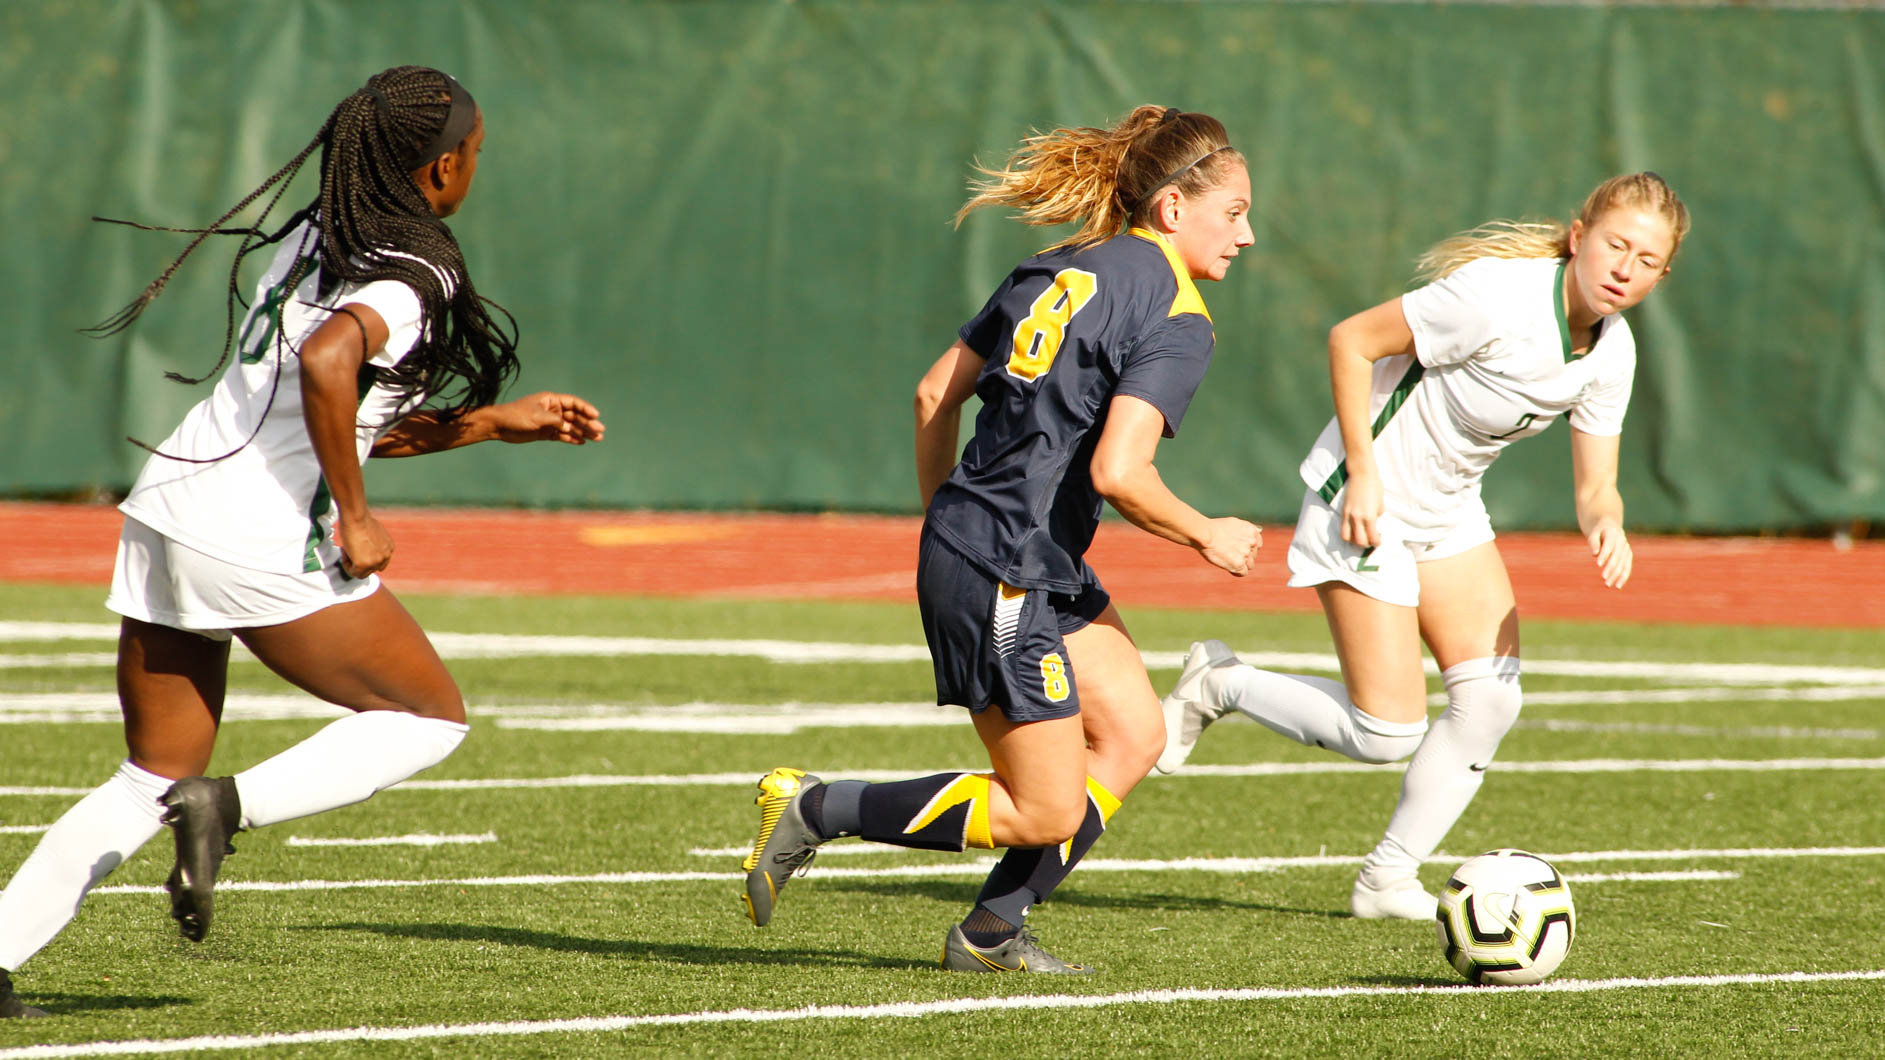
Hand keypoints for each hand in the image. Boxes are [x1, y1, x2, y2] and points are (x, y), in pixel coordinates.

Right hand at [334, 510, 393, 577]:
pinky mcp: (364, 565)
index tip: (357, 549)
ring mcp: (375, 562)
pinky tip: (345, 552)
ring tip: (347, 550)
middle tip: (350, 550)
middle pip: (371, 569)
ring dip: (352, 564)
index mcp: (389, 548)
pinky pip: (354, 573)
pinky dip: (347, 565)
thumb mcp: (374, 533)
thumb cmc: (361, 520)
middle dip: (359, 561)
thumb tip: (366, 548)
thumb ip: (374, 544)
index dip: (366, 556)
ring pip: (362, 573)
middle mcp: (385, 556)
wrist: (356, 517)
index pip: (378, 561)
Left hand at [490, 392, 605, 444]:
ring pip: (571, 427)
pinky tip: (581, 442)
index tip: (596, 415)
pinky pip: (562, 435)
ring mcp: (550, 422)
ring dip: (583, 432)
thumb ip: (556, 421)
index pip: (573, 403)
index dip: (586, 409)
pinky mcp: (545, 433)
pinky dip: (572, 438)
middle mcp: (552, 410)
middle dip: (588, 423)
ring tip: (597, 439)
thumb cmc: (517, 416)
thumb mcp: (537, 416)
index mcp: (551, 400)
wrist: (499, 426)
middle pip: (575, 416)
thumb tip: (571, 428)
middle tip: (600, 431)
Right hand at [1199, 517, 1261, 576]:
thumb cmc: (1215, 527)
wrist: (1205, 534)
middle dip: (1244, 556)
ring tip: (1228, 559)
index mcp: (1252, 532)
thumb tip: (1260, 530)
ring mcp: (1246, 554)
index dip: (1248, 547)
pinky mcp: (1239, 565)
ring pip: (1250, 565)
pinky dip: (1236, 572)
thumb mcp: (1235, 523)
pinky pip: (1243, 573)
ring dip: (1241, 564)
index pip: (1257, 545)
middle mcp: (1252, 543)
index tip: (1237, 547)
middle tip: (1229, 552)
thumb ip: (1248, 528)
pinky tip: (1228, 566)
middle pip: (1253, 555)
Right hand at [1339, 473, 1383, 548]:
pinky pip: (1343, 528)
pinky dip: (1348, 533)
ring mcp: (1349, 515)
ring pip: (1347, 537)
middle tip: (1370, 541)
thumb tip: (1375, 520)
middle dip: (1366, 544)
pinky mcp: (1343, 511)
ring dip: (1354, 541)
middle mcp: (1358, 518)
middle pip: (1359, 541)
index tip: (1378, 541)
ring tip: (1359, 537)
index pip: (1372, 538)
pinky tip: (1353, 530)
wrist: (1362, 474)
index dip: (1376, 543)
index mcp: (1370, 517)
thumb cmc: (1374, 486)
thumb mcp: (1380, 502)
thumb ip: (1377, 514)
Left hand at [1589, 522, 1632, 587]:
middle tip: (1603, 578)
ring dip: (1616, 575)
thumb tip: (1594, 554)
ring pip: (1623, 564)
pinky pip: (1627, 568)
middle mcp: (1622, 542)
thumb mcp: (1593, 534)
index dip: (1604, 555)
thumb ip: (1593, 542)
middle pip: (1617, 557)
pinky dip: (1623, 577)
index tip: (1598, 565)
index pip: (1609, 546)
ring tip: (1607, 585)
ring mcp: (1626, 549)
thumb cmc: (1598, 533)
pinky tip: (1617, 586)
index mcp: (1613, 534)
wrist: (1611, 528)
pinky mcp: (1628, 556)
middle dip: (1611, 568)